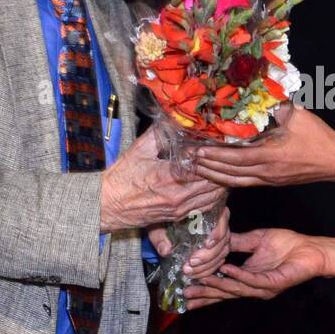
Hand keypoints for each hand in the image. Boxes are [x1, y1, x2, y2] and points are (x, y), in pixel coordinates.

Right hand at [101, 125, 225, 230]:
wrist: (106, 205)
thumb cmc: (121, 177)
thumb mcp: (139, 149)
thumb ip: (160, 132)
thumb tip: (174, 117)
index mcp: (171, 176)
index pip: (205, 165)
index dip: (215, 154)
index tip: (220, 143)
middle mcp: (180, 195)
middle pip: (215, 182)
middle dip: (222, 168)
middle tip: (227, 156)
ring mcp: (180, 208)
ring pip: (215, 197)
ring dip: (222, 183)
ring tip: (224, 170)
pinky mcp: (178, 217)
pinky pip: (205, 208)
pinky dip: (214, 197)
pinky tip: (215, 186)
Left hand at [146, 206, 230, 278]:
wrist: (162, 228)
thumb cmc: (163, 222)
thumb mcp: (157, 226)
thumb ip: (160, 236)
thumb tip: (165, 250)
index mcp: (207, 211)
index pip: (222, 218)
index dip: (218, 232)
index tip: (207, 244)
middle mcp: (216, 224)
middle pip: (223, 240)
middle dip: (208, 255)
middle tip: (192, 263)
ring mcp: (217, 238)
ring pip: (222, 253)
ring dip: (207, 266)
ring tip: (189, 271)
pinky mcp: (214, 251)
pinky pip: (218, 262)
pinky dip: (207, 271)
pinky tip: (195, 275)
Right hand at [182, 228, 326, 308]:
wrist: (311, 249)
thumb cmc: (288, 245)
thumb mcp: (255, 240)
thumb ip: (236, 242)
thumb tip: (215, 239)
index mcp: (247, 278)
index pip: (222, 287)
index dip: (204, 288)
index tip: (185, 288)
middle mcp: (253, 287)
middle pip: (224, 293)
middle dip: (204, 295)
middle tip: (184, 296)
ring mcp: (263, 287)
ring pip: (236, 289)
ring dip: (216, 286)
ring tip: (198, 283)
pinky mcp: (274, 283)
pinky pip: (253, 280)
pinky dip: (239, 276)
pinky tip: (226, 271)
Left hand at [193, 106, 334, 187]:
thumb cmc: (319, 138)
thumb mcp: (297, 115)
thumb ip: (275, 106)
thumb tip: (259, 94)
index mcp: (270, 156)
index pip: (235, 158)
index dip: (214, 156)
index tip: (197, 150)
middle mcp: (267, 172)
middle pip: (230, 173)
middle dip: (208, 167)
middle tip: (188, 161)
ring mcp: (269, 180)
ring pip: (236, 182)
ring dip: (215, 176)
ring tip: (198, 170)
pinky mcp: (273, 182)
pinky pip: (246, 183)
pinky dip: (229, 180)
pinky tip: (220, 176)